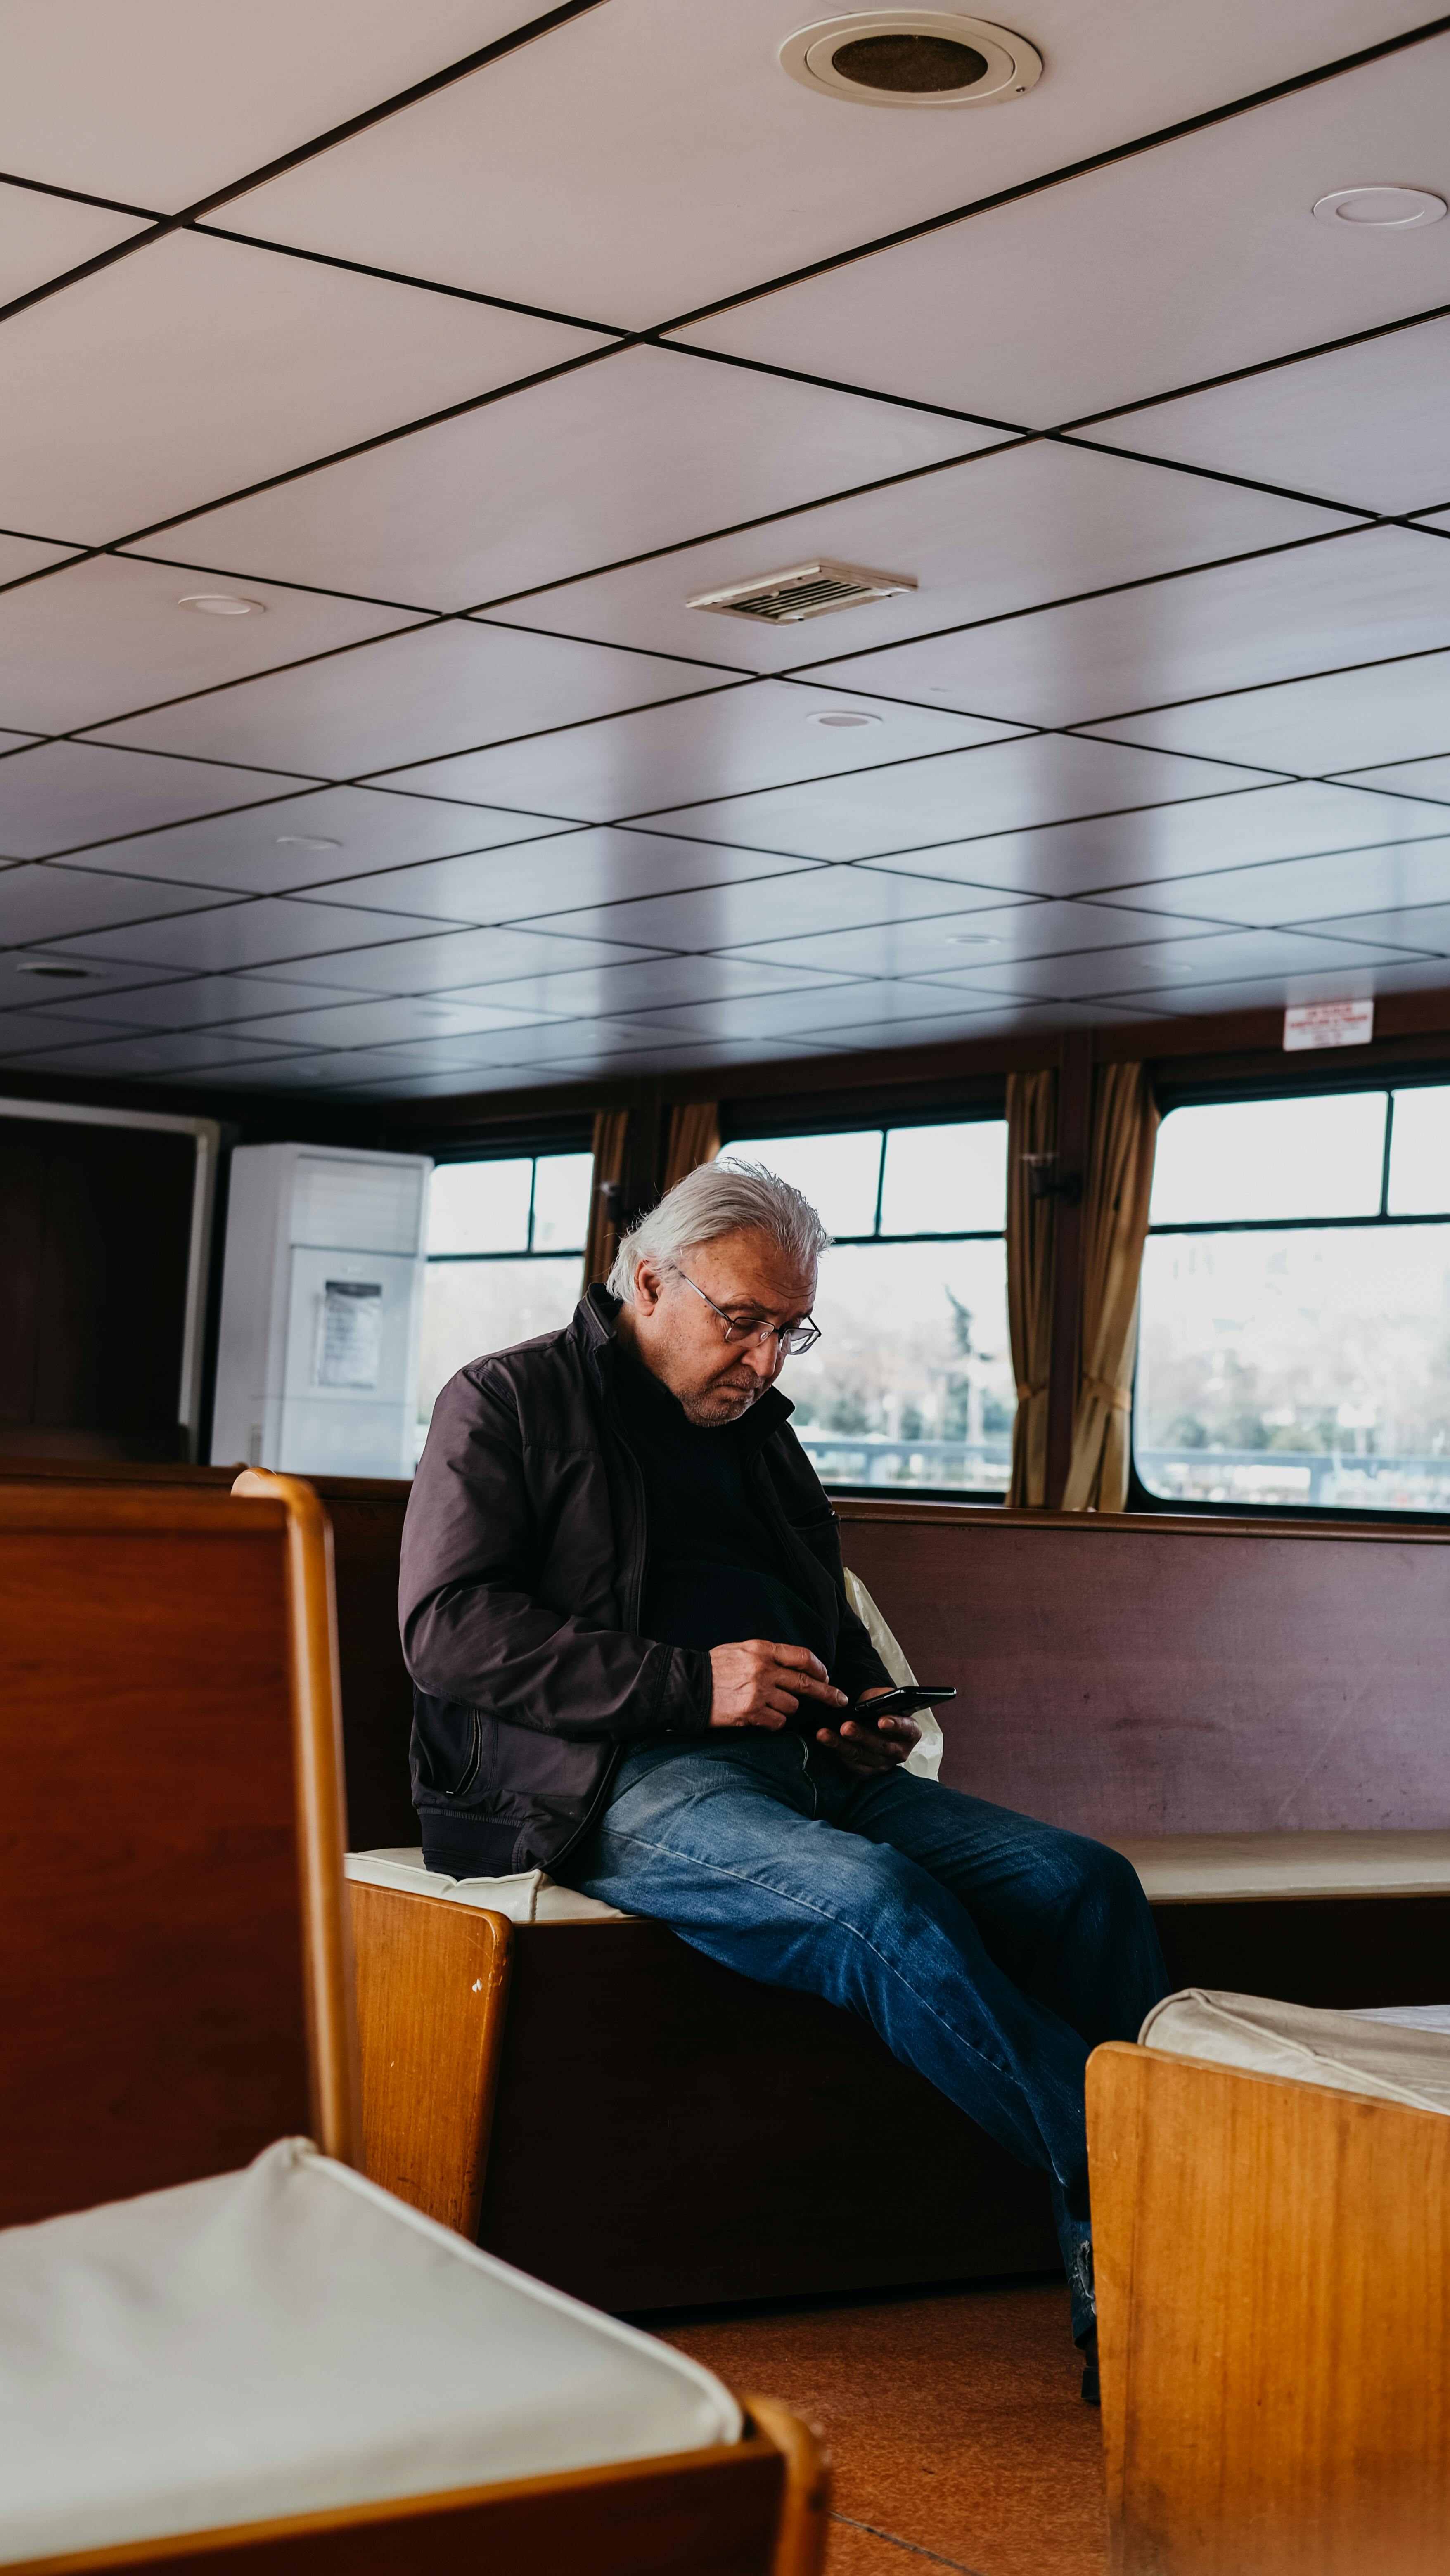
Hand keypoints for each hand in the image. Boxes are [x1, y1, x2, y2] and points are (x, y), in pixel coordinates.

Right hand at [709, 1639, 846, 1730]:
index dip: (818, 1668)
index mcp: (761, 1650)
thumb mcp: (740, 1649)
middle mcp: (764, 1670)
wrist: (687, 1686)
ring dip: (787, 1709)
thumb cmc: (713, 1667)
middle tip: (840, 1699)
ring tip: (768, 1706)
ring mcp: (759, 1693)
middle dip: (827, 1693)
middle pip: (806, 1683)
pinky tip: (761, 1718)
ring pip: (792, 1706)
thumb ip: (766, 1655)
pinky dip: (774, 1723)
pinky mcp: (752, 1714)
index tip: (826, 1676)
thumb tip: (792, 1666)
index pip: (802, 1656)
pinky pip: (778, 1722)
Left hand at [816, 1684, 920, 1773]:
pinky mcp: (867, 1770)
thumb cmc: (879, 1707)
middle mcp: (900, 1750)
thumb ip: (881, 1699)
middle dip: (862, 1735)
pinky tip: (825, 1741)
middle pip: (881, 1745)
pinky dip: (836, 1752)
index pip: (906, 1729)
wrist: (871, 1719)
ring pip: (861, 1756)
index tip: (882, 1721)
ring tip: (825, 1734)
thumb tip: (872, 1702)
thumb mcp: (883, 1698)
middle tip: (846, 1726)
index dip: (895, 1725)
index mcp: (910, 1731)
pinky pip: (851, 1764)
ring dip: (841, 1745)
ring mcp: (884, 1763)